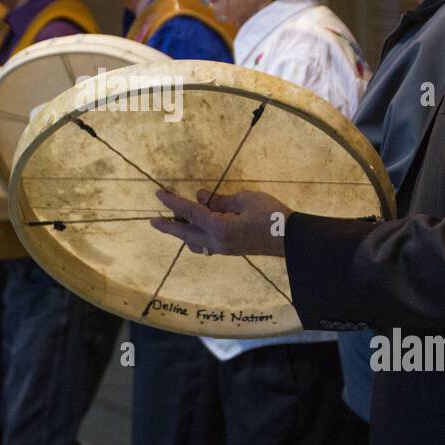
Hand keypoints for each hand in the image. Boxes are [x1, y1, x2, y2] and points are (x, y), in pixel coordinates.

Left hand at [150, 188, 291, 257]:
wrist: (291, 238)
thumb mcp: (244, 199)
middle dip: (168, 226)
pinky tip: (196, 228)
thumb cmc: (271, 215)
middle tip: (153, 220)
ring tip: (175, 220)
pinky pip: (205, 245)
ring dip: (182, 232)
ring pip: (194, 242)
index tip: (158, 194)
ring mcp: (223, 249)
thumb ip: (220, 200)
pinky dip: (195, 236)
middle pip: (185, 233)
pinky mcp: (230, 250)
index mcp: (218, 228)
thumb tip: (201, 197)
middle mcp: (216, 242)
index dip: (173, 202)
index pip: (189, 212)